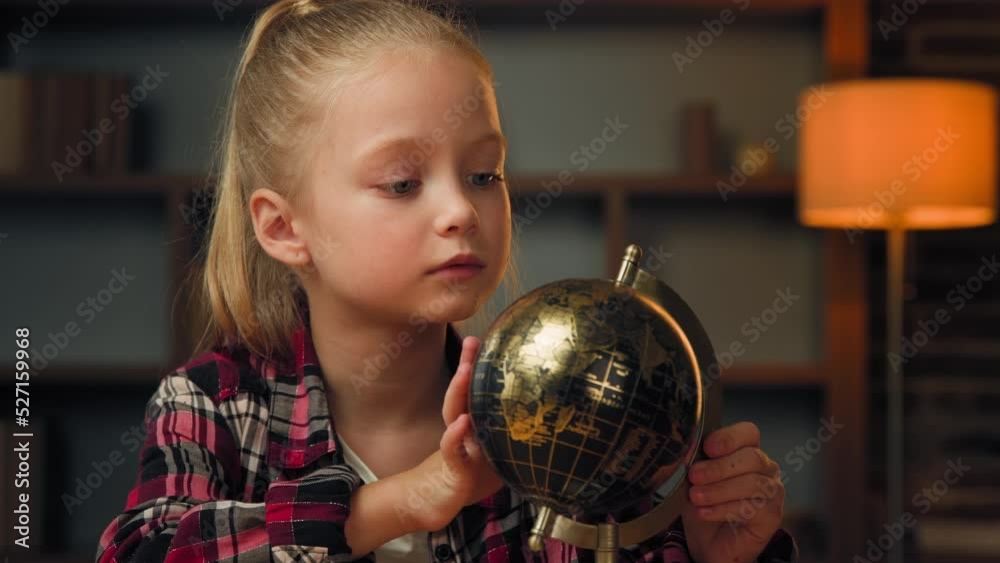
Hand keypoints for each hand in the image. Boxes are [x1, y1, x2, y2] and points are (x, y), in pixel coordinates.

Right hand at [403, 336, 503, 531]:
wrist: (439, 503)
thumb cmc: (470, 477)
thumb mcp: (498, 456)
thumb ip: (513, 439)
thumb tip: (548, 424)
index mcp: (476, 425)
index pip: (478, 391)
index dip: (482, 368)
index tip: (489, 343)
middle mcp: (463, 430)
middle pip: (464, 393)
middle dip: (467, 366)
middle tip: (472, 341)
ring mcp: (456, 446)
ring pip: (454, 413)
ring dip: (459, 391)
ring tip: (464, 370)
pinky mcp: (453, 467)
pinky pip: (452, 449)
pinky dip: (455, 435)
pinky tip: (462, 423)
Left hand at [681, 422, 784, 562]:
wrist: (707, 541)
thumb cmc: (703, 503)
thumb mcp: (694, 478)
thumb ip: (697, 462)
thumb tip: (687, 452)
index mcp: (747, 451)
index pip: (748, 433)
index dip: (729, 438)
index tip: (707, 448)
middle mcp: (765, 468)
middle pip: (752, 457)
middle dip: (719, 467)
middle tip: (694, 476)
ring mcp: (773, 492)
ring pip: (752, 483)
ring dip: (719, 490)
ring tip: (696, 497)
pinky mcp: (772, 516)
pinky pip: (753, 508)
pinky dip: (723, 509)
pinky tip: (704, 512)